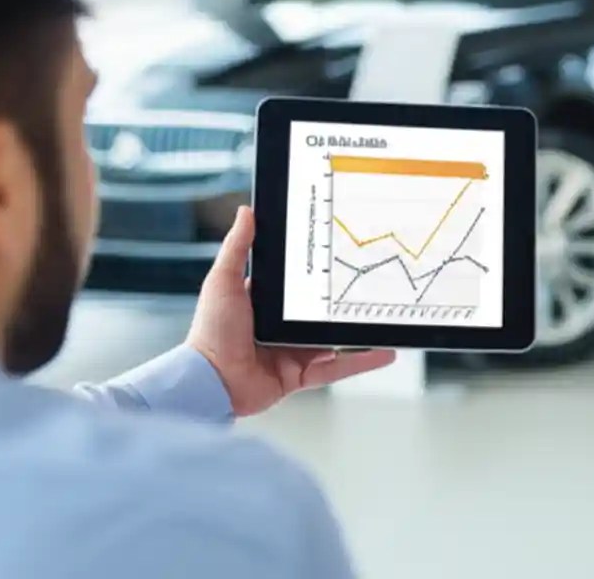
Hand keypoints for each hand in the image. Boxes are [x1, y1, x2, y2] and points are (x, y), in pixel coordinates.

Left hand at [187, 206, 395, 417]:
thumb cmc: (210, 332)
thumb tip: (246, 212)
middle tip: (371, 284)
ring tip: (383, 317)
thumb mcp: (223, 281)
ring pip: (333, 340)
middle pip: (319, 313)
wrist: (210, 381)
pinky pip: (336, 369)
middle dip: (343, 302)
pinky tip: (384, 352)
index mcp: (263, 304)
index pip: (295, 286)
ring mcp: (291, 352)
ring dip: (358, 332)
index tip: (339, 257)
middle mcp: (279, 328)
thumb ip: (237, 248)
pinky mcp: (300, 376)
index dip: (315, 274)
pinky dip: (361, 362)